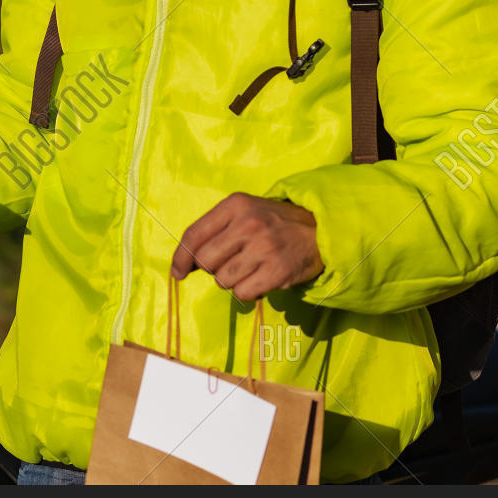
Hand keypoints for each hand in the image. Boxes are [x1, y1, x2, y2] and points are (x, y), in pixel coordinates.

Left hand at [170, 194, 323, 300]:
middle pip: (204, 261)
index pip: (194, 234)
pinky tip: (259, 279)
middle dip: (211, 268)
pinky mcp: (277, 271)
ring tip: (249, 268)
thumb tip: (184, 263)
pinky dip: (246, 292)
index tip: (178, 272)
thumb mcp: (243, 212)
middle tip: (228, 263)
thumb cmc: (272, 222)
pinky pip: (242, 293)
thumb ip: (214, 230)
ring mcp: (264, 247)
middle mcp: (248, 223)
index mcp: (235, 204)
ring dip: (231, 280)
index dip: (180, 258)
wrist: (319, 229)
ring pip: (222, 280)